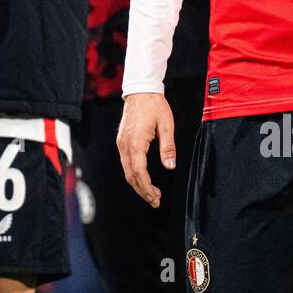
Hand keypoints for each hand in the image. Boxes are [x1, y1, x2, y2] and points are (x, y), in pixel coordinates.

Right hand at [117, 93, 175, 207]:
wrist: (140, 91)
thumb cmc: (155, 107)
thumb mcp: (166, 126)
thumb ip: (168, 148)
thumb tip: (170, 167)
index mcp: (135, 143)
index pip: (139, 172)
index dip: (147, 187)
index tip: (156, 197)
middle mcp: (125, 145)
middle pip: (130, 176)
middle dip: (142, 191)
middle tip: (155, 201)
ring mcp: (121, 143)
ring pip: (127, 170)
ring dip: (138, 184)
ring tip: (151, 193)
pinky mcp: (122, 141)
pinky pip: (125, 162)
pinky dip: (134, 174)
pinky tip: (143, 178)